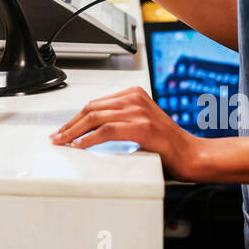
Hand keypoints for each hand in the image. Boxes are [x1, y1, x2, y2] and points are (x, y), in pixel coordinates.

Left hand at [50, 86, 204, 180]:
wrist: (190, 154)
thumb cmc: (166, 144)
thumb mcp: (140, 122)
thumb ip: (119, 120)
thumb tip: (89, 129)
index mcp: (133, 94)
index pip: (95, 103)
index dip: (76, 117)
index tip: (64, 129)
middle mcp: (134, 98)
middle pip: (92, 109)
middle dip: (70, 124)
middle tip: (57, 137)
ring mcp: (138, 111)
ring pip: (95, 118)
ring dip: (74, 132)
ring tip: (63, 142)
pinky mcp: (141, 126)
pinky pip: (107, 130)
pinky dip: (89, 139)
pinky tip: (80, 145)